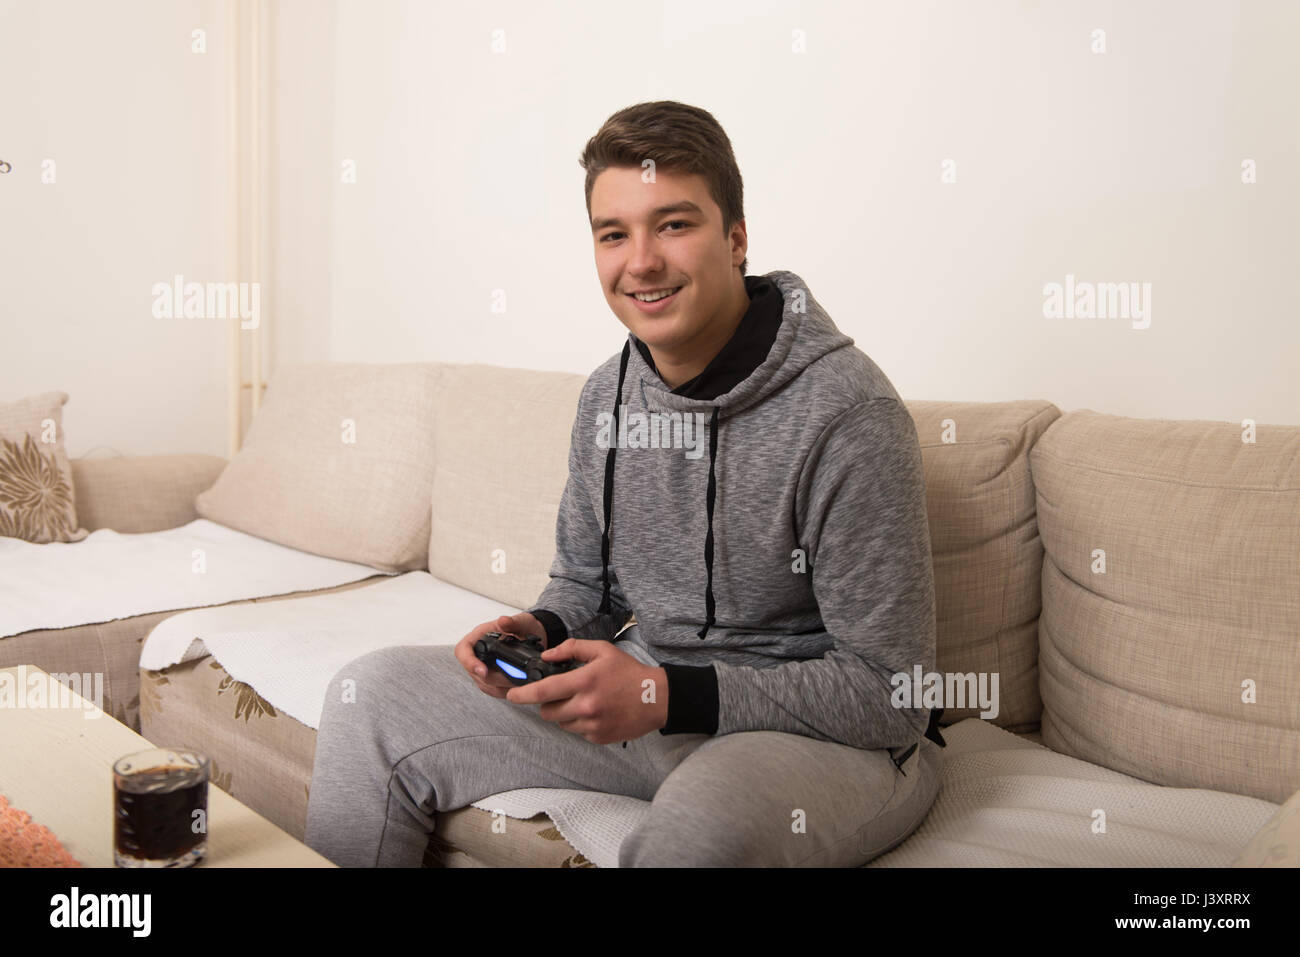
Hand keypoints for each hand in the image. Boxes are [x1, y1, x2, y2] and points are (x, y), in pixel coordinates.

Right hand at [455, 613, 546, 699]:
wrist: (533, 637)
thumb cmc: (523, 627)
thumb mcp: (521, 621)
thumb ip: (513, 622)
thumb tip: (503, 621)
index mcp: (479, 636)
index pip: (463, 651)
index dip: (469, 662)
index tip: (483, 671)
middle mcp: (478, 654)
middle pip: (475, 672)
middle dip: (494, 677)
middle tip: (513, 677)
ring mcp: (483, 668)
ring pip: (484, 684)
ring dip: (501, 686)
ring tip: (519, 682)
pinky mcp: (492, 680)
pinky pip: (493, 690)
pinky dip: (505, 691)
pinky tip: (517, 687)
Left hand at [505, 639, 668, 744]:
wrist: (656, 698)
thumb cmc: (629, 673)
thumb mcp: (602, 650)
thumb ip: (572, 649)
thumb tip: (547, 656)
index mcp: (584, 681)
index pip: (544, 691)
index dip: (523, 694)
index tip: (512, 696)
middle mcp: (586, 706)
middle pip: (547, 712)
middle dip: (547, 703)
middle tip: (560, 694)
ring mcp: (592, 725)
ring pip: (561, 723)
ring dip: (564, 713)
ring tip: (583, 701)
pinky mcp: (598, 737)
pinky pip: (577, 732)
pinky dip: (579, 723)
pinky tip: (595, 712)